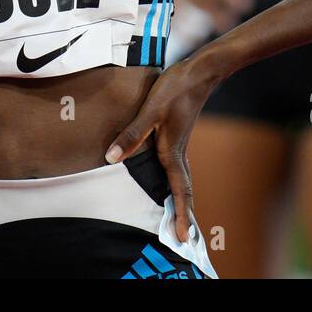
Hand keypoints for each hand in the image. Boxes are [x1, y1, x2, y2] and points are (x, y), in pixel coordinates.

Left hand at [104, 57, 215, 244]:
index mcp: (173, 152)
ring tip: (180, 218)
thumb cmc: (176, 90)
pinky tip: (170, 182)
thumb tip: (111, 157)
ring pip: (182, 180)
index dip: (180, 215)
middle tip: (184, 238)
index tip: (183, 237)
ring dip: (181, 200)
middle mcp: (179, 153)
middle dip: (184, 214)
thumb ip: (131, 135)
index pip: (179, 191)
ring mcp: (180, 145)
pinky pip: (178, 168)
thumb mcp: (150, 111)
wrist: (200, 73)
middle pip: (184, 191)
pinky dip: (177, 183)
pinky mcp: (177, 137)